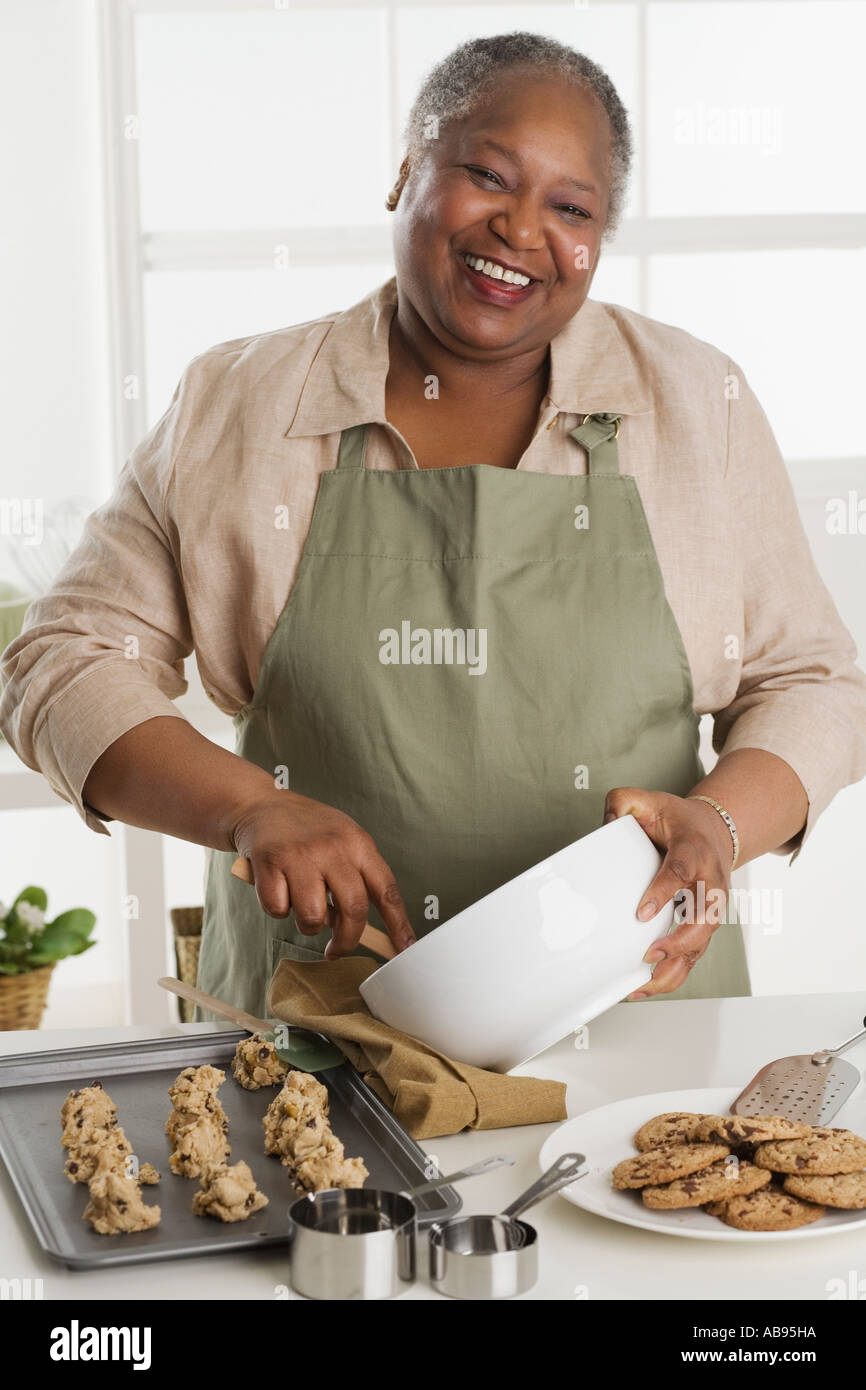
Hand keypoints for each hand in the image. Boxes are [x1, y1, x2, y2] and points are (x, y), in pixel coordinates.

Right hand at [230, 790, 415, 959]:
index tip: (404, 948)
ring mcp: (301, 855)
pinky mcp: (269, 862)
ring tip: (300, 906)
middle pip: (353, 910)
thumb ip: (357, 876)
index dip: (398, 925)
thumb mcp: (343, 839)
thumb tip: (367, 926)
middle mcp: (333, 847)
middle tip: (336, 949)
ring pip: (313, 916)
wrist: (261, 803)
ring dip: (307, 924)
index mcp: (357, 843)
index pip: (387, 890)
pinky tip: (278, 890)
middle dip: (346, 940)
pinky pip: (278, 909)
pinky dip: (277, 910)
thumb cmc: (305, 828)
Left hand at [603, 787, 734, 998]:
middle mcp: (709, 883)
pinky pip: (693, 955)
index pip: (682, 871)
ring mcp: (711, 908)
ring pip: (702, 945)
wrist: (716, 830)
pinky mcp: (705, 925)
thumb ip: (623, 803)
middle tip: (649, 954)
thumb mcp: (649, 800)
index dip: (663, 892)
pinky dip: (673, 975)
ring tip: (644, 984)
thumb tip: (606, 823)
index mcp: (695, 850)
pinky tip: (646, 987)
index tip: (642, 913)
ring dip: (675, 968)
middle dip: (679, 942)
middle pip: (705, 918)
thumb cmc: (679, 820)